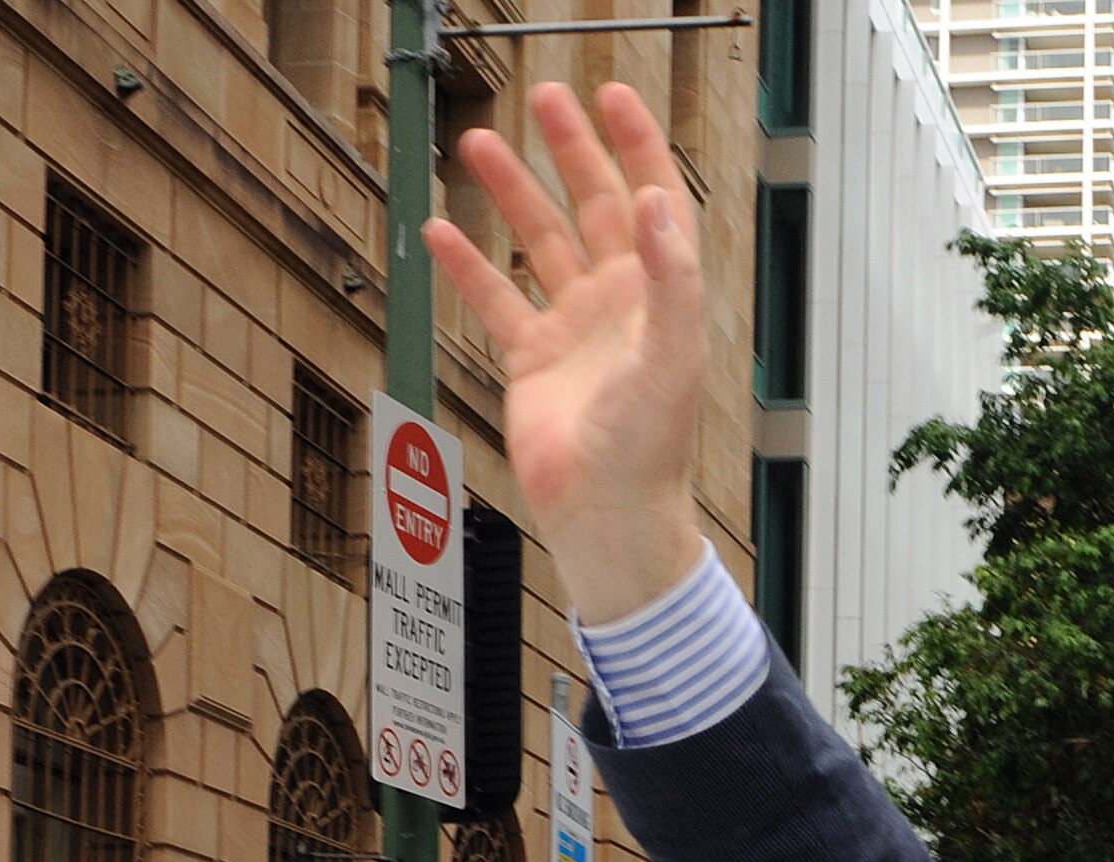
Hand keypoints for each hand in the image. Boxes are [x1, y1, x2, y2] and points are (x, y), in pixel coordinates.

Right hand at [428, 85, 709, 619]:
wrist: (607, 512)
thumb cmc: (649, 446)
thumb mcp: (672, 352)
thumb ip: (669, 274)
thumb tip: (655, 200)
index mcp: (659, 293)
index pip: (653, 199)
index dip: (636, 144)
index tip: (612, 97)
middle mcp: (618, 302)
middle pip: (594, 204)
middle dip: (570, 151)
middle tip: (544, 100)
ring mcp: (573, 327)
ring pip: (538, 242)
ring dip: (511, 194)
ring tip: (479, 146)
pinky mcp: (532, 360)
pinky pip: (495, 300)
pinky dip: (468, 266)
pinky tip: (442, 230)